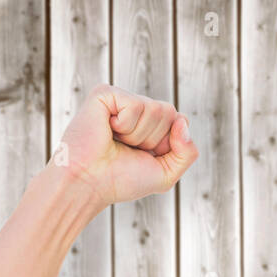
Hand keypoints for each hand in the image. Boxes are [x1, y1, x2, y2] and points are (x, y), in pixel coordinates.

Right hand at [54, 84, 198, 206]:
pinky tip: (107, 131)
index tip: (145, 156)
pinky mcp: (106, 93)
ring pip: (156, 109)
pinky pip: (136, 105)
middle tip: (127, 149)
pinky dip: (125, 126)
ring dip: (138, 135)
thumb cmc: (121, 180)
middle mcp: (136, 109)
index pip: (180, 120)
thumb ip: (187, 152)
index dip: (168, 144)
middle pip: (170, 112)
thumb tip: (182, 120)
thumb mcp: (166, 173)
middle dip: (153, 139)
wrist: (89, 184)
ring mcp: (121, 99)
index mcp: (149, 125)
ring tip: (116, 141)